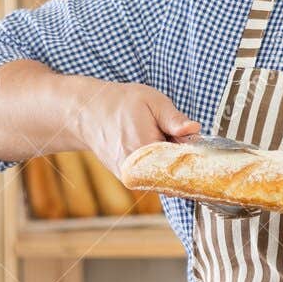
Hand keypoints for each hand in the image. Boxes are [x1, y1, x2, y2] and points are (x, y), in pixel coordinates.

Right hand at [79, 79, 200, 175]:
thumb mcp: (152, 101)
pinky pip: (155, 177)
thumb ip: (174, 119)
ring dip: (170, 160)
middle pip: (176, 171)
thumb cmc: (121, 103)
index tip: (190, 139)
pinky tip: (152, 147)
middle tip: (170, 133)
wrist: (88, 113)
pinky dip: (160, 164)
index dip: (193, 152)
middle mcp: (137, 171)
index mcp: (145, 150)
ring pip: (166, 175)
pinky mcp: (130, 180)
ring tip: (157, 137)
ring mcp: (132, 179)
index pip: (183, 162)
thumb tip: (194, 130)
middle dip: (182, 156)